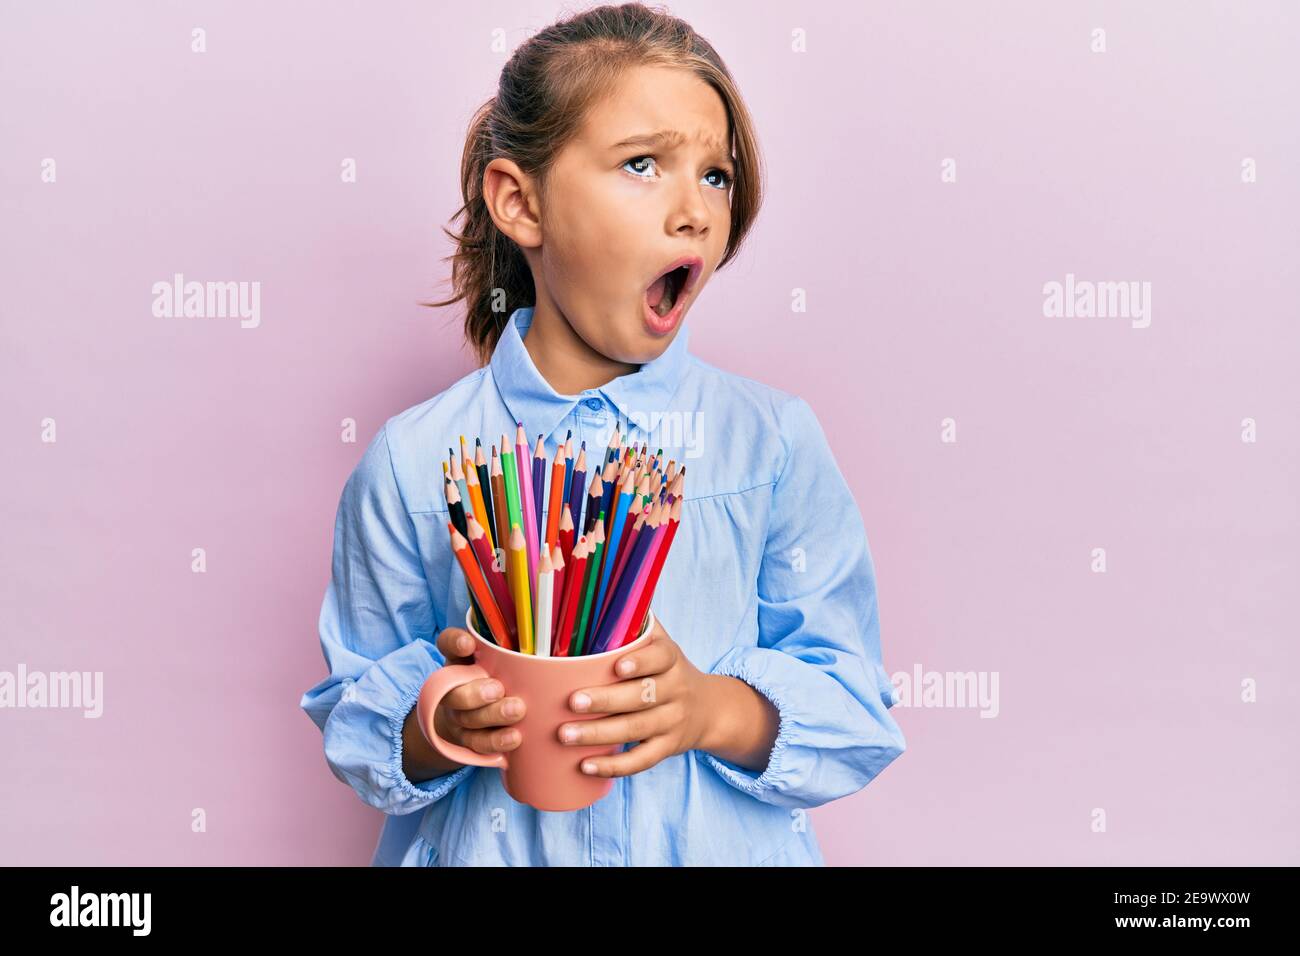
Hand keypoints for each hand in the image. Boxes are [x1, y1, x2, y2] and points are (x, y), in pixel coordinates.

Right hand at [401, 626, 525, 779]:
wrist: (472, 717)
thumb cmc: (492, 679)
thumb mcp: (497, 661)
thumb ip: (506, 648)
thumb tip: (528, 632)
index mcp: (458, 661)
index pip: (448, 644)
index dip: (454, 643)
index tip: (468, 645)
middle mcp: (453, 689)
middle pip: (455, 692)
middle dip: (475, 693)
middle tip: (498, 688)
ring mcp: (459, 717)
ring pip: (469, 720)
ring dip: (492, 716)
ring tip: (518, 710)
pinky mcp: (468, 740)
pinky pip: (478, 743)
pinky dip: (496, 741)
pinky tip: (515, 737)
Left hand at [558, 616, 716, 777]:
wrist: (708, 709)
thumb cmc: (666, 670)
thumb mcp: (661, 644)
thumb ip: (636, 624)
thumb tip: (598, 594)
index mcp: (670, 660)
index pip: (661, 658)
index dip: (640, 662)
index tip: (616, 666)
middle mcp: (675, 690)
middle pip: (641, 697)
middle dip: (605, 701)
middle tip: (572, 702)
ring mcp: (672, 722)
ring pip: (636, 729)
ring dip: (599, 734)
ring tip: (565, 735)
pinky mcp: (667, 748)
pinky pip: (642, 760)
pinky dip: (614, 766)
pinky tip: (586, 766)